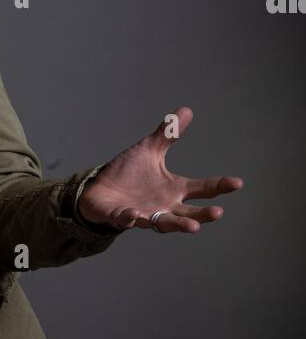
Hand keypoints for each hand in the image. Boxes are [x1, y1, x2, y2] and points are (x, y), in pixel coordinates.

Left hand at [78, 106, 243, 233]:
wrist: (100, 189)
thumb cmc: (128, 173)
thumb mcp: (149, 150)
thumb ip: (167, 134)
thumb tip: (186, 110)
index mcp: (174, 189)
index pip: (202, 189)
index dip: (220, 186)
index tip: (238, 183)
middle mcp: (164, 206)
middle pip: (189, 214)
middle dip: (203, 215)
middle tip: (218, 213)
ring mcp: (145, 214)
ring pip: (164, 223)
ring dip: (177, 224)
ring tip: (194, 227)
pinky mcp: (122, 218)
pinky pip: (128, 220)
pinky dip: (131, 219)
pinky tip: (134, 216)